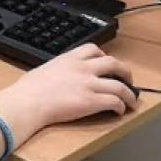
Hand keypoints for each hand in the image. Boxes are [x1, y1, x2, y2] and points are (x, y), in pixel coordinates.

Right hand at [0, 44, 136, 130]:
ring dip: (130, 94)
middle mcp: (82, 69)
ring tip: (132, 101)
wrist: (28, 102)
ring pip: (120, 86)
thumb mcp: (44, 70)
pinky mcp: (92, 102)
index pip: (93, 49)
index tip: (106, 63)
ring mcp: (89, 85)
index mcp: (68, 59)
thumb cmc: (28, 89)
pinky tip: (120, 111)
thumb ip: (58, 70)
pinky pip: (115, 102)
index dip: (104, 55)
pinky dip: (122, 107)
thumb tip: (59, 77)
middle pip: (113, 63)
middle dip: (125, 72)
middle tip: (128, 79)